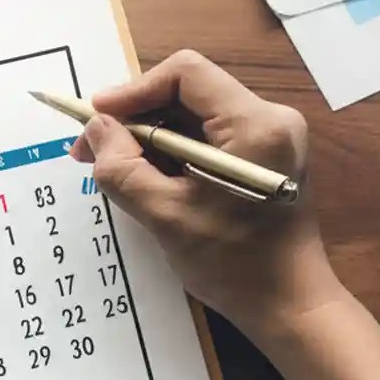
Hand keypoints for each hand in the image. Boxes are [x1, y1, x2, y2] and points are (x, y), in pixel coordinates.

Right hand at [71, 50, 343, 337]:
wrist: (288, 305)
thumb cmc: (234, 265)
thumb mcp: (165, 216)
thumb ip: (123, 168)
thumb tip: (96, 127)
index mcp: (255, 126)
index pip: (185, 73)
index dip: (133, 90)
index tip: (96, 117)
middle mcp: (270, 118)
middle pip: (187, 92)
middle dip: (135, 117)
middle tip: (91, 149)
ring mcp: (270, 136)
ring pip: (193, 114)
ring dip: (149, 136)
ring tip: (113, 167)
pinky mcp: (263, 155)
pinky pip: (206, 136)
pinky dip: (171, 150)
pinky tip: (145, 176)